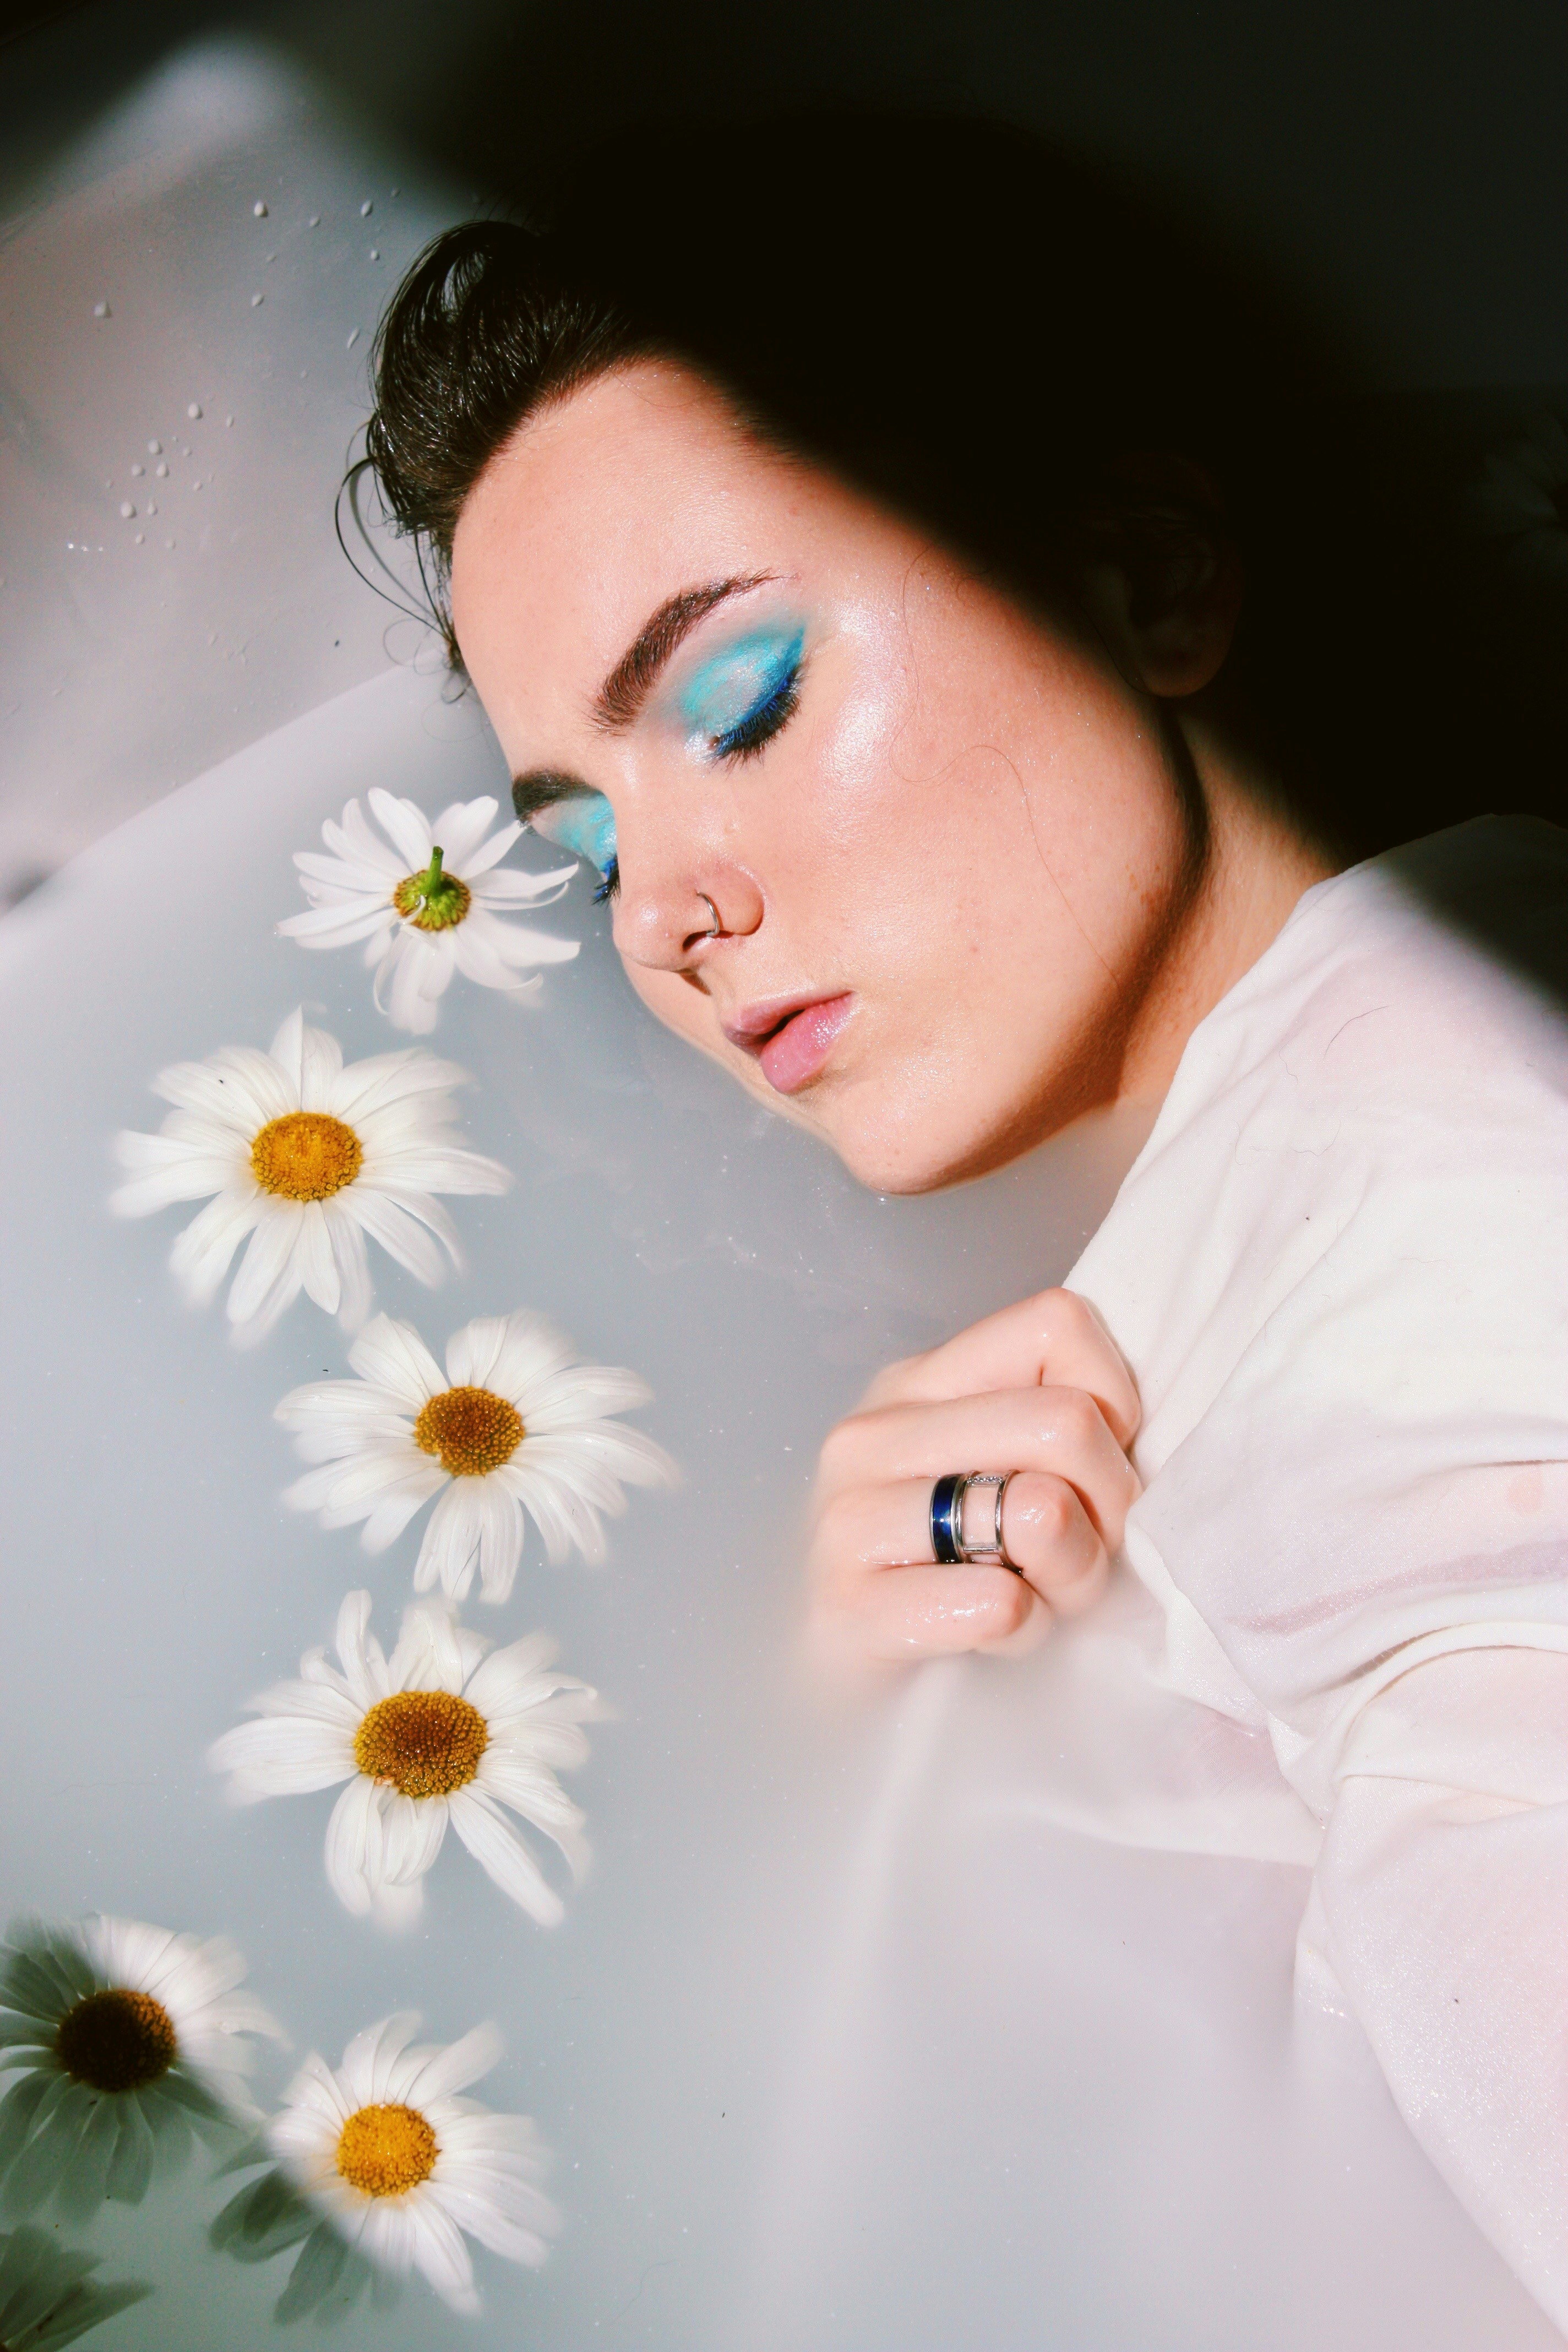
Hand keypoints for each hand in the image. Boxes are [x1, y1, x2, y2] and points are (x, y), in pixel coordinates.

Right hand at [807, 1289, 1140, 1663]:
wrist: (840, 1685)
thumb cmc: (948, 1574)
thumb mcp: (1001, 1472)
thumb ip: (1055, 1428)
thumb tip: (1135, 1424)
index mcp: (917, 1381)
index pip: (1057, 1322)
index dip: (1113, 1403)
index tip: (1091, 1467)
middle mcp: (872, 1432)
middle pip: (1068, 1421)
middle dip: (1109, 1506)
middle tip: (1079, 1553)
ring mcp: (849, 1516)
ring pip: (1042, 1509)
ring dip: (1072, 1574)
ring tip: (1039, 1595)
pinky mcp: (846, 1606)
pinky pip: (1001, 1605)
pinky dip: (1025, 1632)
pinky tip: (991, 1636)